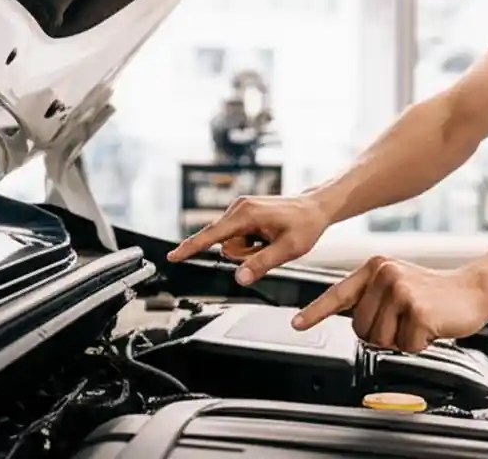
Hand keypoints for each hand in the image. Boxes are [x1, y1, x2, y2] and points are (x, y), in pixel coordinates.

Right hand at [166, 194, 331, 284]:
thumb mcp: (288, 249)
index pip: (212, 235)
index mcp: (246, 214)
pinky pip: (238, 238)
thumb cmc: (305, 225)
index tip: (173, 257)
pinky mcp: (243, 213)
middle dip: (244, 255)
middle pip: (225, 246)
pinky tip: (269, 237)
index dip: (191, 247)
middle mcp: (239, 208)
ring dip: (250, 251)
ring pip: (232, 245)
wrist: (315, 208)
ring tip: (272, 241)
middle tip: (272, 247)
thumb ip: (262, 264)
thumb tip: (240, 278)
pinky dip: (252, 244)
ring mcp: (240, 209)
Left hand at [292, 256, 487, 352]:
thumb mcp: (397, 284)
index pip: (339, 293)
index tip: (297, 325)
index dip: (316, 312)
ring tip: (418, 320)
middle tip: (405, 321)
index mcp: (376, 267)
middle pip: (361, 329)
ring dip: (401, 339)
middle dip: (382, 334)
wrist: (472, 290)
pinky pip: (405, 345)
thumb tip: (352, 322)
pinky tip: (431, 326)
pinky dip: (419, 344)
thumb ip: (372, 297)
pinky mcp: (417, 310)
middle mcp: (384, 274)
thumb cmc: (434, 293)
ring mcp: (400, 291)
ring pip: (380, 340)